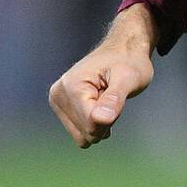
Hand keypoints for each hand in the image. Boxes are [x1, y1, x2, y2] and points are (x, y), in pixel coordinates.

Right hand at [48, 4, 156, 147]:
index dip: (111, 117)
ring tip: (106, 99)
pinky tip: (100, 105)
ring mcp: (57, 101)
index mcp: (71, 86)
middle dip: (105, 121)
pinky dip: (94, 123)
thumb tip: (100, 119)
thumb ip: (115, 99)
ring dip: (100, 122)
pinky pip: (80, 132)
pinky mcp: (61, 107)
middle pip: (86, 133)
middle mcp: (58, 94)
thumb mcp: (129, 78)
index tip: (116, 95)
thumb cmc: (129, 62)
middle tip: (112, 97)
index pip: (91, 125)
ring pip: (83, 136)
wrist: (123, 50)